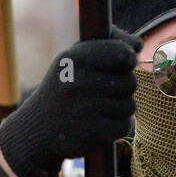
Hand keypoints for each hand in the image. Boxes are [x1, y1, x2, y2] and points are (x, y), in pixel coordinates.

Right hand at [0, 26, 141, 176]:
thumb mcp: (75, 57)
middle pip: (130, 82)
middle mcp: (77, 82)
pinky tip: (100, 125)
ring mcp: (83, 109)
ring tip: (98, 110)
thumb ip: (108, 43)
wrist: (37, 128)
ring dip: (120, 110)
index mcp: (74, 58)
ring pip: (129, 106)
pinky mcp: (90, 133)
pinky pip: (124, 126)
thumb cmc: (65, 87)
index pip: (123, 54)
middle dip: (123, 89)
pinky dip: (117, 128)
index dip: (128, 60)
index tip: (122, 64)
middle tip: (103, 92)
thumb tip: (137, 43)